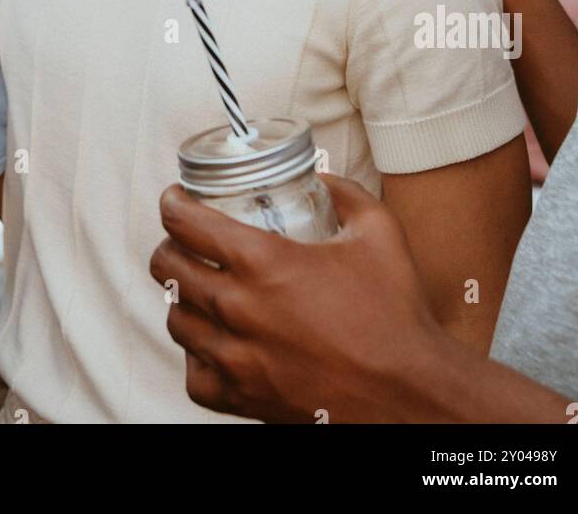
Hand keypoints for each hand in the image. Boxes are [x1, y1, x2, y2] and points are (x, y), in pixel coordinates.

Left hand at [150, 174, 447, 423]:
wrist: (410, 395)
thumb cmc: (396, 314)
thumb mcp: (378, 231)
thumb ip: (344, 193)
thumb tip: (321, 179)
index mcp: (263, 262)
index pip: (186, 223)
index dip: (173, 203)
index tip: (176, 199)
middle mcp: (239, 309)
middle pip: (168, 267)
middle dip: (170, 245)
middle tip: (183, 239)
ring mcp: (237, 358)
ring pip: (177, 320)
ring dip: (181, 298)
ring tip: (198, 288)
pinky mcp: (245, 398)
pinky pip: (194, 375)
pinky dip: (197, 355)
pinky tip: (214, 343)